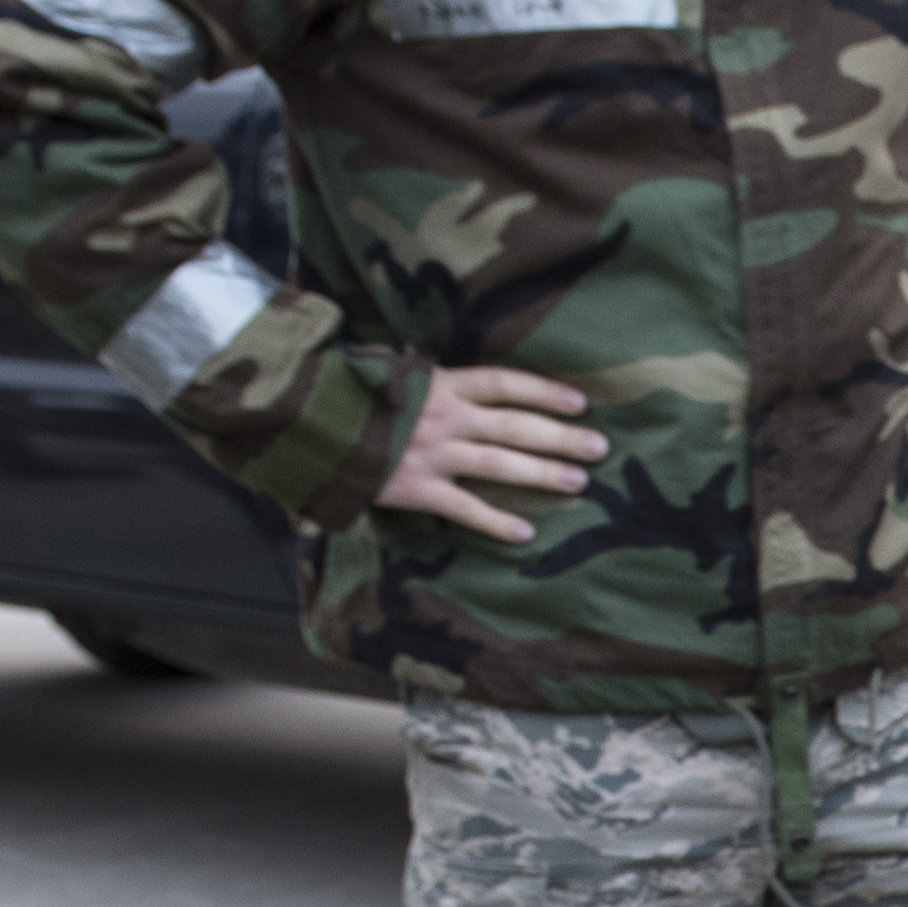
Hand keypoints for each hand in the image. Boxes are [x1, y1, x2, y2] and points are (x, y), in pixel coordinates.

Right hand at [375, 365, 600, 542]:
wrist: (309, 422)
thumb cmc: (356, 396)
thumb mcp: (398, 373)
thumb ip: (434, 381)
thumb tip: (468, 386)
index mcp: (442, 384)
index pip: (505, 383)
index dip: (545, 392)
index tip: (580, 402)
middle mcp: (445, 417)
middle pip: (515, 426)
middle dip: (560, 437)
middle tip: (599, 447)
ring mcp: (433, 453)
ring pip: (500, 464)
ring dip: (542, 474)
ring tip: (578, 483)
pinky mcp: (416, 488)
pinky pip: (464, 508)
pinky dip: (495, 522)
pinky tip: (525, 533)